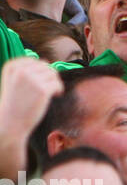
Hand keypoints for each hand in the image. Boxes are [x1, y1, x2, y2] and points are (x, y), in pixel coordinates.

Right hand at [0, 58, 63, 176]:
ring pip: (53, 74)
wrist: (10, 123)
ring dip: (53, 83)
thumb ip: (27, 70)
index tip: (34, 84)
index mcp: (12, 67)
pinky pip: (58, 84)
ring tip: (47, 94)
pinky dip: (58, 90)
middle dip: (48, 77)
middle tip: (44, 90)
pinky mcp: (42, 89)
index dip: (39, 71)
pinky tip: (54, 96)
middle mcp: (21, 70)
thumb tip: (47, 62)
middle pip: (45, 66)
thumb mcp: (14, 82)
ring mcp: (32, 79)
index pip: (33, 61)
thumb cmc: (14, 103)